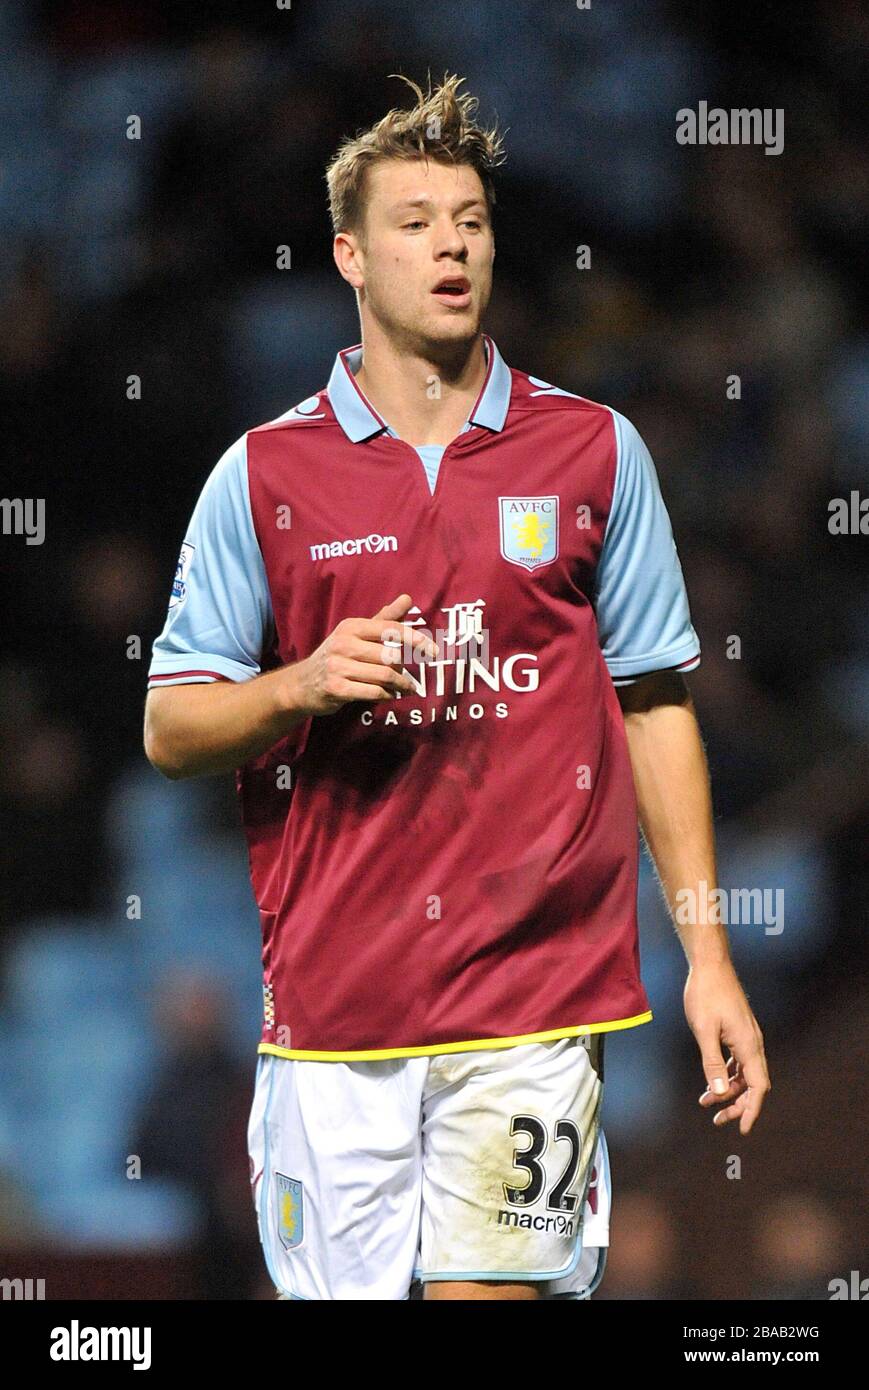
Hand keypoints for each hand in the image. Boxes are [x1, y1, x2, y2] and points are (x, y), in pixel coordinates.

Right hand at [289, 593, 437, 715]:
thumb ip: (384, 618)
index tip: (434, 651)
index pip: (391, 629)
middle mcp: (343, 644)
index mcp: (352, 627)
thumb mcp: (357, 634)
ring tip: (407, 688)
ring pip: (384, 675)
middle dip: (404, 668)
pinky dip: (387, 696)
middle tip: (410, 676)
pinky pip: (373, 692)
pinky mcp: (337, 689)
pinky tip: (390, 695)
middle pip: (390, 655)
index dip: (416, 639)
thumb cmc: (338, 656)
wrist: (302, 684)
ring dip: (400, 685)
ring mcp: (338, 667)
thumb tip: (408, 598)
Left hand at [684, 960, 770, 1133]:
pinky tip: (713, 1080)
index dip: (752, 1110)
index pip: (757, 1087)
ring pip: (745, 1073)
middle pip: (753, 1084)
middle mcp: (753, 1043)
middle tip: (717, 1119)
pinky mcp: (739, 1031)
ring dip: (730, 1090)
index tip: (743, 1129)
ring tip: (707, 1101)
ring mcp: (747, 1037)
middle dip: (738, 1104)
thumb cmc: (706, 994)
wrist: (710, 965)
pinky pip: (739, 1061)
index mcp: (748, 1045)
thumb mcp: (704, 1030)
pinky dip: (728, 1074)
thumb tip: (720, 1091)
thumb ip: (711, 1062)